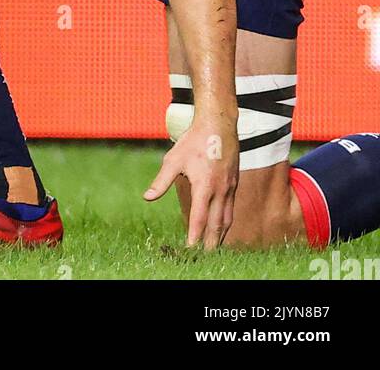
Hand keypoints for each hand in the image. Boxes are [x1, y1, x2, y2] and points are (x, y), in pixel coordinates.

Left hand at [143, 116, 238, 248]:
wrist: (218, 124)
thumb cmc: (193, 141)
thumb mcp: (173, 159)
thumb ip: (161, 181)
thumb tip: (147, 198)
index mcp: (204, 186)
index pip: (200, 218)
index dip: (195, 236)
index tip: (190, 249)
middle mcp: (220, 190)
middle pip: (216, 224)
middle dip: (210, 243)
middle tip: (204, 258)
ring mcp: (230, 187)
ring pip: (227, 218)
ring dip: (220, 235)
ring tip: (213, 248)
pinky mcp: (234, 183)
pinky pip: (231, 208)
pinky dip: (226, 222)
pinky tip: (221, 227)